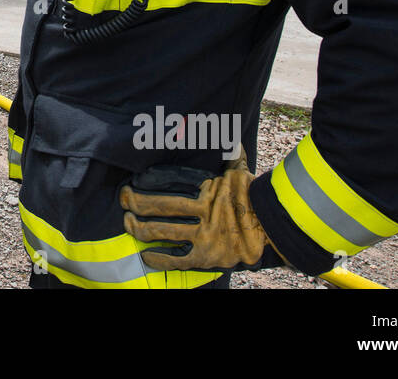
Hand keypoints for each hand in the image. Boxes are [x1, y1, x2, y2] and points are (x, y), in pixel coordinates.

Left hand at [119, 151, 279, 270]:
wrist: (275, 231)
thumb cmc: (254, 199)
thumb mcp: (242, 174)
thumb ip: (231, 156)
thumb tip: (231, 138)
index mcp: (208, 192)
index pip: (169, 185)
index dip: (146, 184)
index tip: (131, 182)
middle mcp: (203, 214)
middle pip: (158, 207)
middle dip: (134, 203)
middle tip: (123, 201)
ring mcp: (203, 237)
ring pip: (161, 232)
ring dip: (139, 229)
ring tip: (128, 224)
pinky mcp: (206, 258)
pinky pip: (176, 260)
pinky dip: (158, 258)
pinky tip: (146, 256)